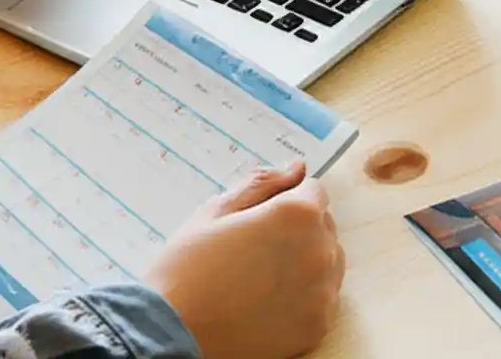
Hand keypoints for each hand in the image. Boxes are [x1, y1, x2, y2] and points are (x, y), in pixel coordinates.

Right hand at [145, 162, 344, 358]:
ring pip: (328, 262)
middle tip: (254, 248)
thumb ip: (263, 184)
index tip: (260, 217)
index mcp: (298, 215)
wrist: (173, 332)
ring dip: (305, 261)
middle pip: (323, 226)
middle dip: (298, 229)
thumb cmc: (188, 267)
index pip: (314, 191)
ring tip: (261, 275)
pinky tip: (268, 300)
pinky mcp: (318, 325)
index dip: (286, 199)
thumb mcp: (217, 210)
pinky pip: (322, 298)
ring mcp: (322, 292)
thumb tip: (298, 168)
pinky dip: (304, 296)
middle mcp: (320, 251)